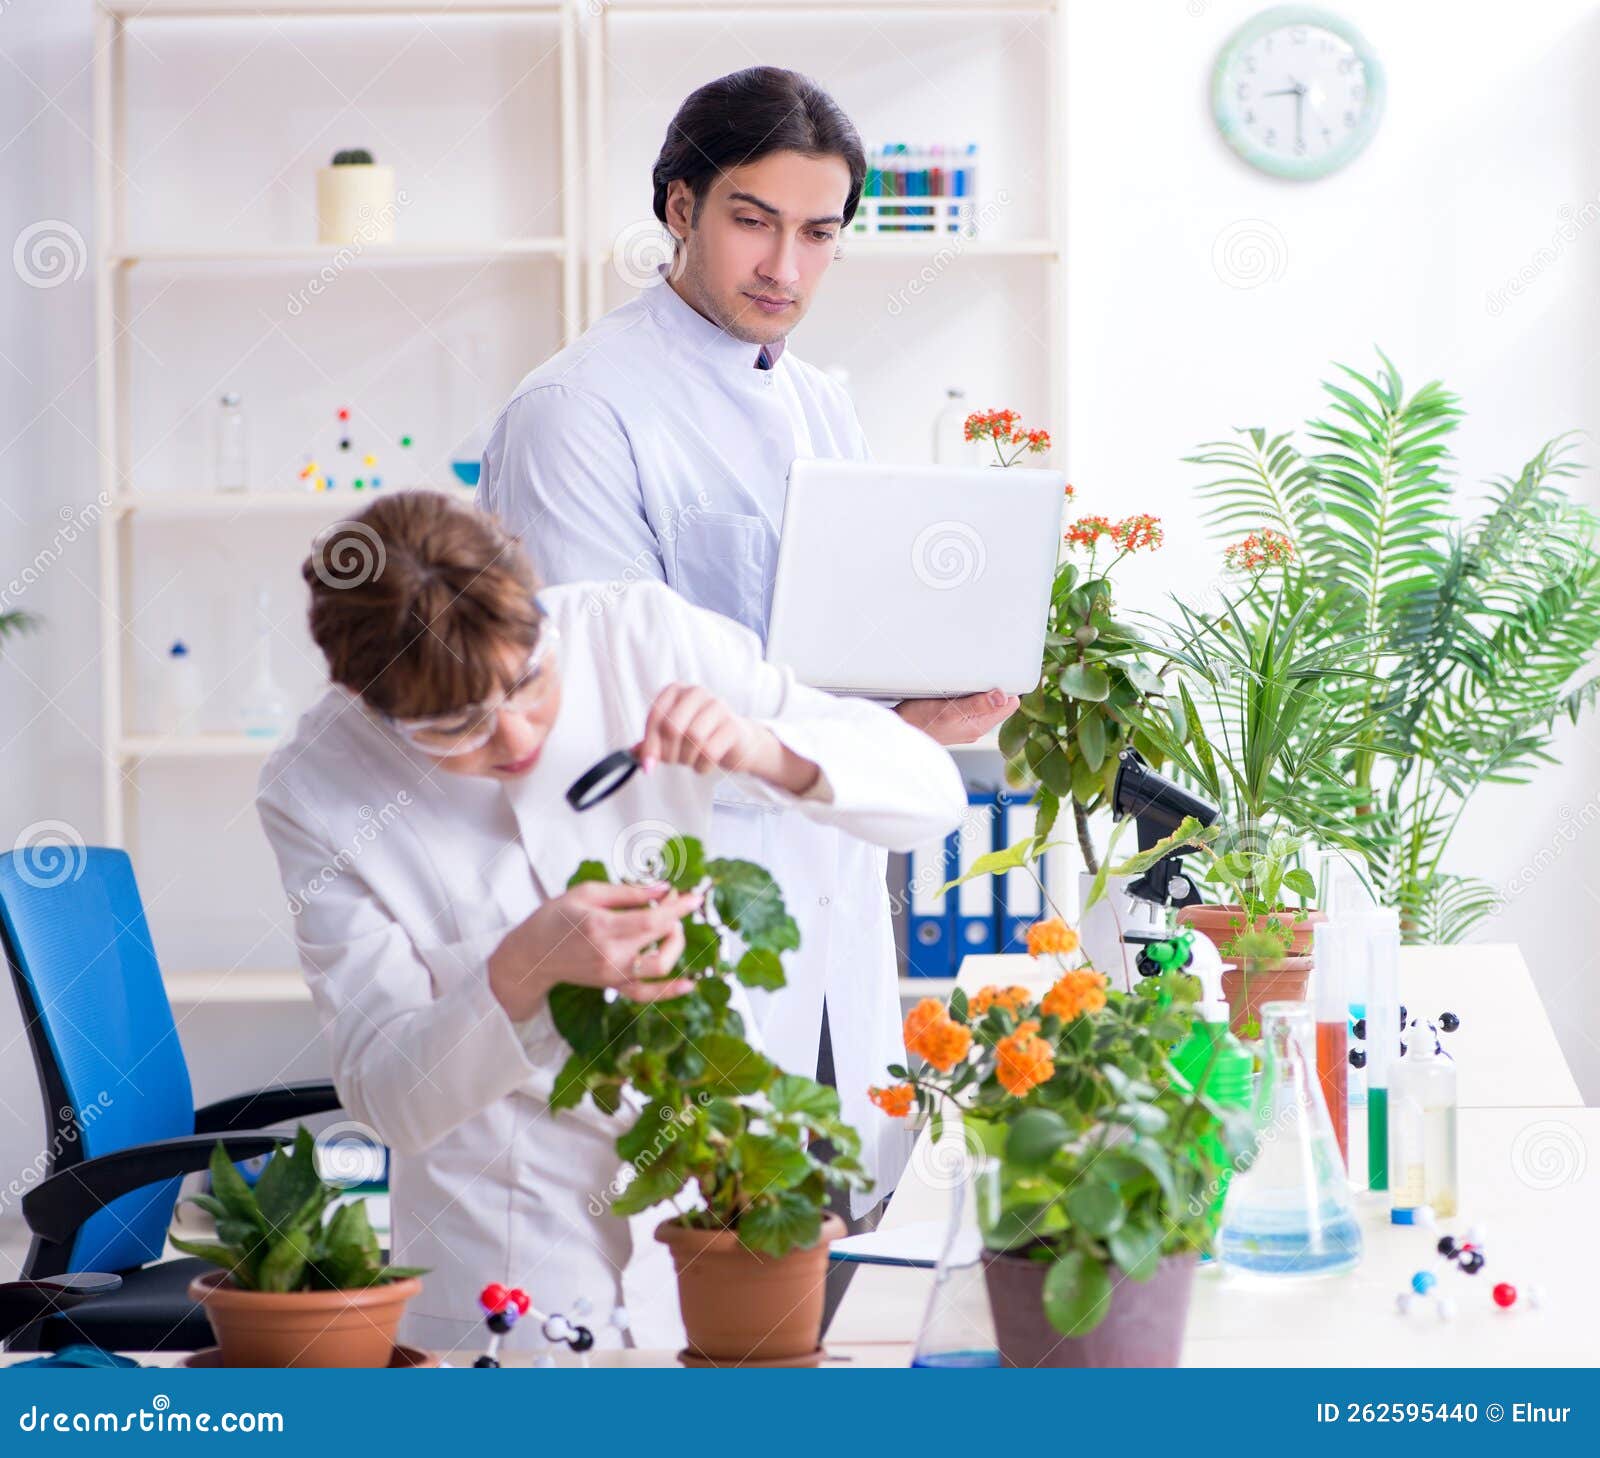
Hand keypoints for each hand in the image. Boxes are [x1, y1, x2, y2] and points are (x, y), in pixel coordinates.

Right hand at [488, 880, 700, 1020]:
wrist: (532, 954)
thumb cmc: (557, 917)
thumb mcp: (588, 892)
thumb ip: (628, 892)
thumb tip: (663, 888)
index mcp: (602, 926)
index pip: (652, 918)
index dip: (678, 908)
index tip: (695, 896)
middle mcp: (610, 954)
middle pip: (661, 940)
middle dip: (676, 920)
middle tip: (670, 904)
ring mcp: (613, 974)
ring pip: (660, 967)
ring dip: (675, 946)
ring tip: (671, 929)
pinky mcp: (613, 985)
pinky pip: (646, 994)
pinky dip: (669, 991)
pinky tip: (689, 984)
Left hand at [634, 683, 819, 795]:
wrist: (739, 742)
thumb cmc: (700, 736)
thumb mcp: (672, 738)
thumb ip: (651, 744)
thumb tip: (635, 755)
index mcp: (676, 691)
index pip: (656, 715)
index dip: (649, 743)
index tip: (648, 766)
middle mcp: (697, 693)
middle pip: (672, 727)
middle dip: (669, 752)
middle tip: (674, 761)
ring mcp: (718, 707)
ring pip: (693, 738)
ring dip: (687, 759)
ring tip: (690, 760)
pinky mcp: (733, 727)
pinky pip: (710, 752)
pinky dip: (701, 766)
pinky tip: (703, 765)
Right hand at [895, 688, 1017, 746]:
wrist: (900, 730)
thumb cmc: (920, 722)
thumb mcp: (950, 710)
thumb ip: (977, 705)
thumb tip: (1002, 697)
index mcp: (979, 726)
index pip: (1009, 705)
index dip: (1007, 689)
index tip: (997, 677)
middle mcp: (976, 727)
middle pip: (998, 704)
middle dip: (993, 689)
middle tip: (980, 677)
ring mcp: (966, 726)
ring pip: (985, 704)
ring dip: (979, 692)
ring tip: (966, 684)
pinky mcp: (956, 722)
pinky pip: (971, 706)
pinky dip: (967, 697)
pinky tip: (956, 692)